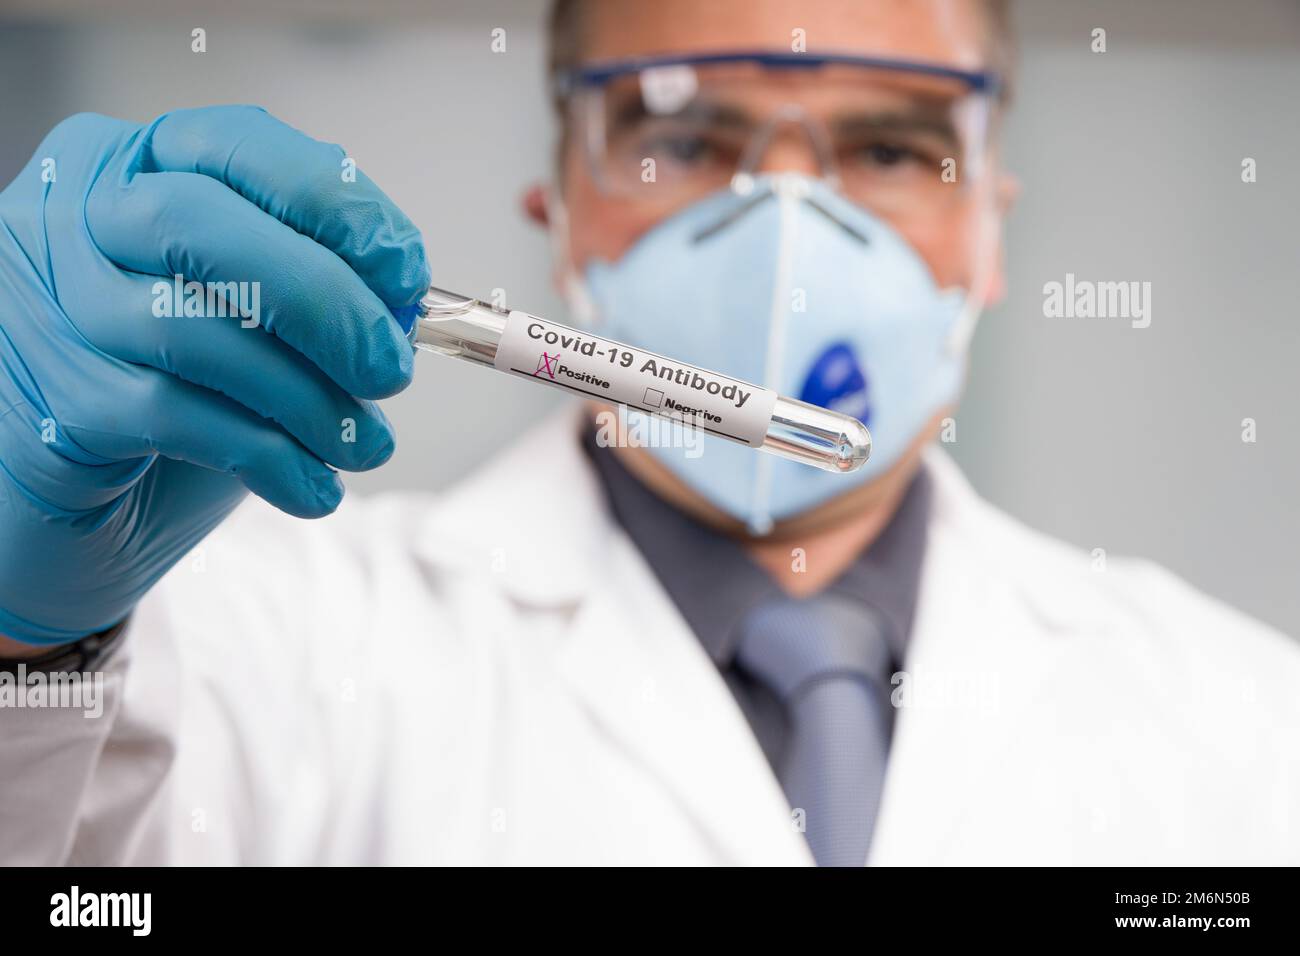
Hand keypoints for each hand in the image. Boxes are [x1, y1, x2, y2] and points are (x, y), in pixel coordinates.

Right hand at [0, 106, 428, 644]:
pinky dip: (267, 455)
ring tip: (363, 444)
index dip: (338, 207)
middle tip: (390, 371)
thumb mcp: (253, 320)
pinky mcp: (54, 395)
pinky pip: (175, 417)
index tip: (406, 274)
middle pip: (204, 226)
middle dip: (324, 302)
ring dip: (307, 397)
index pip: (241, 147)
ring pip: (194, 330)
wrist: (79, 505)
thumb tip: (402, 307)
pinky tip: (312, 486)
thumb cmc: (179, 394)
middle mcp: (77, 217)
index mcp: (136, 165)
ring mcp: (51, 304)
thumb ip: (315, 292)